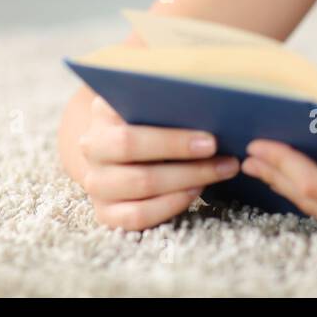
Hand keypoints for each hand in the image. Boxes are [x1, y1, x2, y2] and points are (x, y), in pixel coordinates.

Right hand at [77, 95, 238, 229]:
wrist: (119, 148)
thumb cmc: (149, 119)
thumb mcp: (153, 103)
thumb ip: (171, 100)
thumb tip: (209, 107)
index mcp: (103, 114)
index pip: (132, 126)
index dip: (172, 139)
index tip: (211, 140)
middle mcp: (92, 148)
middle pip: (135, 155)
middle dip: (185, 159)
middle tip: (224, 159)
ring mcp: (96, 183)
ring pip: (141, 186)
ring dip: (186, 181)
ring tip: (218, 172)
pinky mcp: (106, 212)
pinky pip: (137, 216)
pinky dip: (170, 206)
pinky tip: (195, 192)